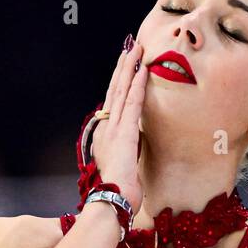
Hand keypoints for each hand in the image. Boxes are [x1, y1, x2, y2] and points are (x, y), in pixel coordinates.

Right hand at [89, 38, 147, 214]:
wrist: (111, 202)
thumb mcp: (124, 166)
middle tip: (130, 45)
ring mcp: (114, 129)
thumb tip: (136, 143)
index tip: (126, 65)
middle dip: (123, 66)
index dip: (119, 82)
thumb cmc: (118, 191)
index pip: (114, 102)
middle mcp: (107, 128)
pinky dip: (136, 84)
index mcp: (106, 135)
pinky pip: (132, 103)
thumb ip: (128, 150)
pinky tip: (141, 69)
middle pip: (115, 90)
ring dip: (129, 68)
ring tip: (136, 48)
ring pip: (122, 91)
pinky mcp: (124, 133)